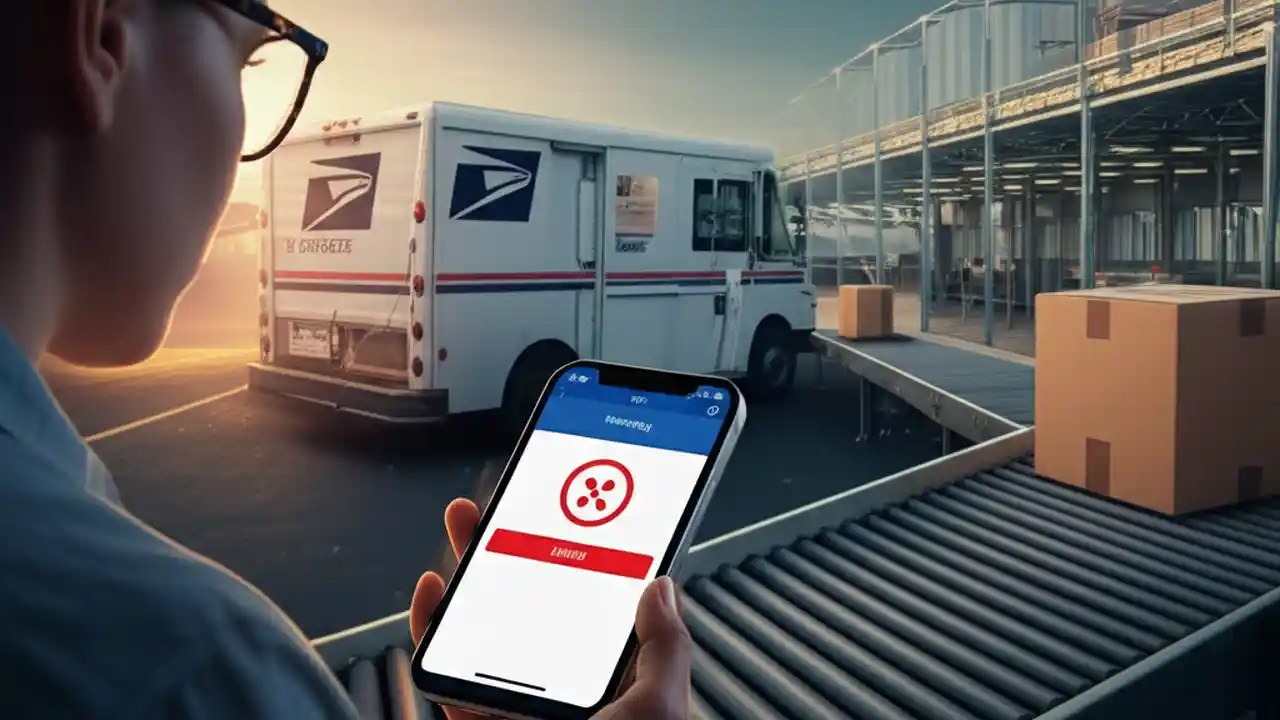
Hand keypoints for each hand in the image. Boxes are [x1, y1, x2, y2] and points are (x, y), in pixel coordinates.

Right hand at [411, 498, 692, 719]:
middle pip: (529, 612)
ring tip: (463, 532)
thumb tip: (663, 583)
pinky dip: (431, 636)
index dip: (576, 564)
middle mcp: (559, 700)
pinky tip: (431, 598)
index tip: (566, 518)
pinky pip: (445, 681)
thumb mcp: (660, 710)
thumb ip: (665, 647)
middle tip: (498, 507)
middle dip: (509, 554)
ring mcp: (514, 716)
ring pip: (484, 638)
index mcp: (608, 690)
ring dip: (468, 581)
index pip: (589, 614)